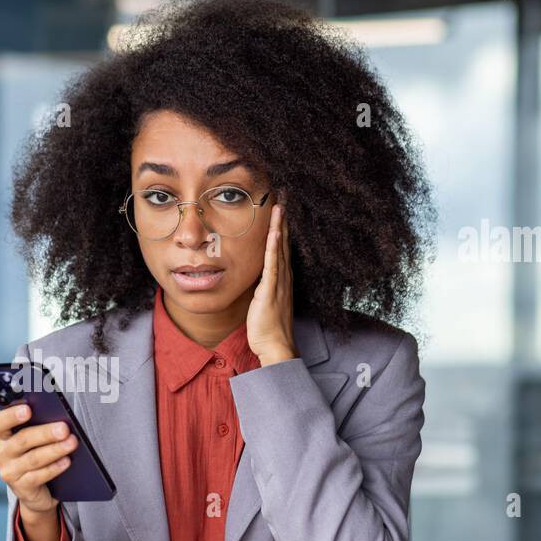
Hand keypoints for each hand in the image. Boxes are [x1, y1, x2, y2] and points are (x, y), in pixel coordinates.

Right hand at [0, 403, 75, 540]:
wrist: (36, 491)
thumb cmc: (36, 456)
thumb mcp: (35, 441)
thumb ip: (39, 427)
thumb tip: (59, 419)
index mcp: (3, 436)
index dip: (11, 415)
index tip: (28, 409)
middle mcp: (2, 454)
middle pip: (22, 440)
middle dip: (45, 433)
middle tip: (64, 428)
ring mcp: (9, 472)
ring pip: (33, 458)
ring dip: (55, 450)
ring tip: (72, 443)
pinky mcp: (20, 488)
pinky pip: (38, 476)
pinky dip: (54, 468)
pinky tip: (66, 461)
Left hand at [246, 198, 296, 365]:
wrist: (275, 346)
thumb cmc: (268, 327)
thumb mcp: (263, 300)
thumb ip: (261, 285)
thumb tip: (254, 275)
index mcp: (281, 277)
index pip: (282, 246)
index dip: (282, 225)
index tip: (281, 205)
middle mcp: (284, 276)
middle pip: (285, 241)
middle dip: (285, 218)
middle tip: (286, 194)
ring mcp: (279, 282)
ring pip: (280, 248)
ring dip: (281, 226)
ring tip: (282, 204)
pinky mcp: (271, 290)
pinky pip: (273, 265)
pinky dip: (274, 248)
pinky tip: (275, 232)